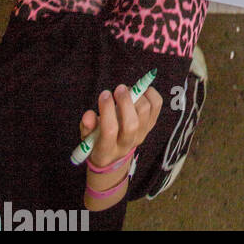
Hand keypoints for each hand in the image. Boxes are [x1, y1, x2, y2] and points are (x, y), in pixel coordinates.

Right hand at [81, 83, 162, 209]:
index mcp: (106, 150)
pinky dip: (151, 94)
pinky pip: (156, 106)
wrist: (114, 154)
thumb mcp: (87, 138)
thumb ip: (87, 127)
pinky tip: (140, 91)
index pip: (110, 131)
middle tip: (118, 88)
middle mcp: (126, 145)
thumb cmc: (97, 141)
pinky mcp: (150, 126)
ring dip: (137, 97)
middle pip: (131, 124)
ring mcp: (141, 136)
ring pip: (145, 113)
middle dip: (126, 102)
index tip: (104, 94)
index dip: (107, 110)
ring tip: (126, 90)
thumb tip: (88, 115)